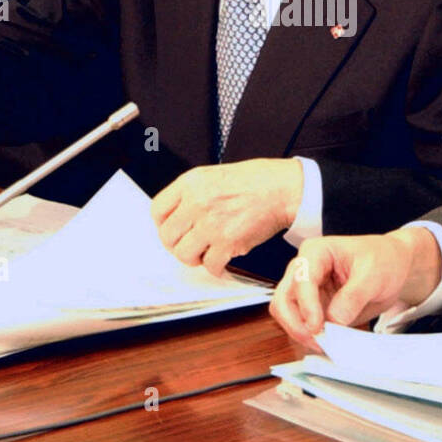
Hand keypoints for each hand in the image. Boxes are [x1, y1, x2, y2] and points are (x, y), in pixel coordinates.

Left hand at [151, 158, 303, 275]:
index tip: (172, 229)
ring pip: (184, 255)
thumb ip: (192, 193)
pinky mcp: (228, 243)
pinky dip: (216, 267)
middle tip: (190, 244)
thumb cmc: (256, 180)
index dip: (163, 224)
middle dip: (178, 244)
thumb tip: (177, 216)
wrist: (284, 189)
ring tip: (206, 252)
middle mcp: (197, 203)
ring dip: (194, 258)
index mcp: (191, 183)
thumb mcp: (215, 174)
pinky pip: (210, 266)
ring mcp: (211, 224)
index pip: (157, 210)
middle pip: (167, 236)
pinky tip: (223, 258)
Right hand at [270, 227, 441, 348]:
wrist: (394, 266)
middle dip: (295, 324)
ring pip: (286, 315)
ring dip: (300, 333)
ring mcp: (307, 291)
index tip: (317, 327)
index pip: (301, 280)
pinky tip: (326, 344)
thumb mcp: (374, 274)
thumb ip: (353, 297)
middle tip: (316, 341)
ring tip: (324, 344)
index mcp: (316, 252)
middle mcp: (304, 270)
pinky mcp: (314, 308)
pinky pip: (302, 325)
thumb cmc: (383, 259)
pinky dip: (310, 337)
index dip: (306, 306)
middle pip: (283, 300)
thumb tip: (335, 320)